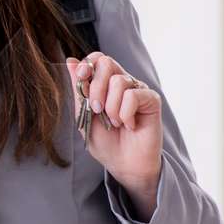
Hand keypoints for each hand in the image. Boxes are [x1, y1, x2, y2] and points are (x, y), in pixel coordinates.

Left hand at [67, 52, 163, 215]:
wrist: (123, 164)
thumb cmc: (104, 141)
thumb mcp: (84, 114)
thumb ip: (79, 89)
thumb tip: (71, 61)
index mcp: (104, 83)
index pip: (96, 59)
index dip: (87, 64)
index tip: (81, 77)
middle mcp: (122, 82)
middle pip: (106, 62)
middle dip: (95, 87)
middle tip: (96, 109)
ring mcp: (138, 90)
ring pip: (119, 80)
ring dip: (111, 106)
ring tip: (114, 123)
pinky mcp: (151, 100)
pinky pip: (133, 95)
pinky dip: (125, 113)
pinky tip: (129, 125)